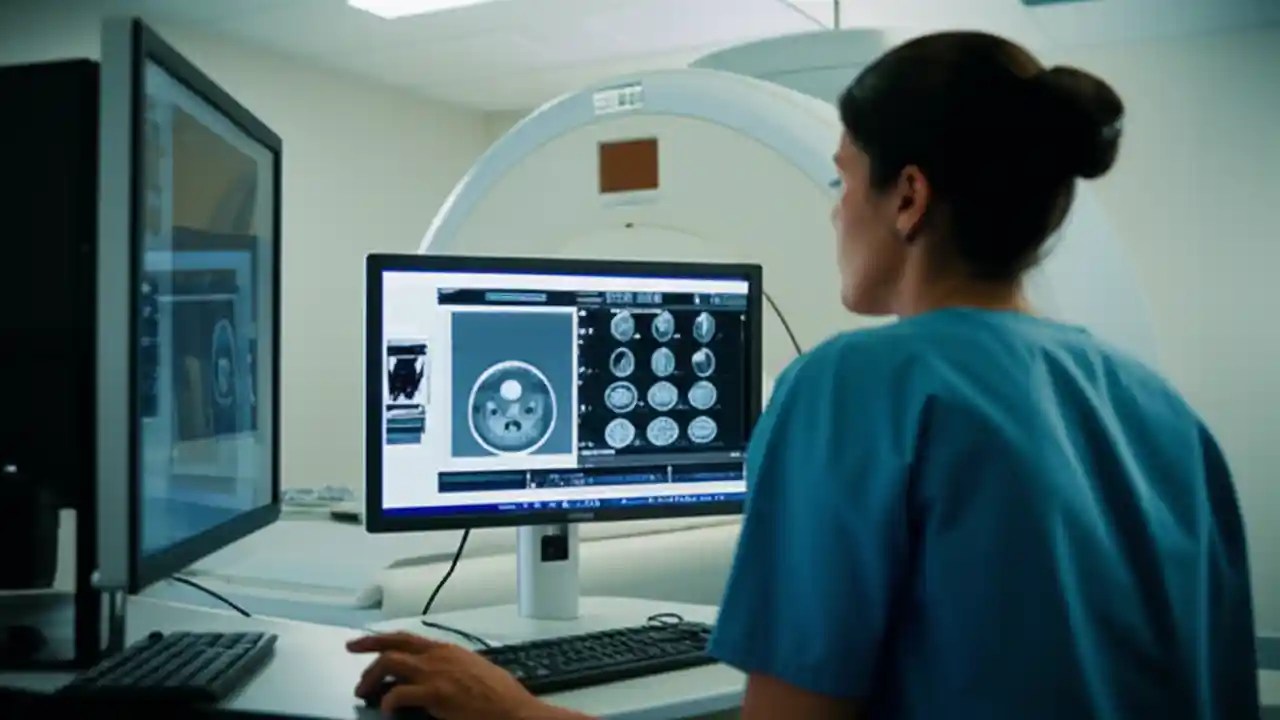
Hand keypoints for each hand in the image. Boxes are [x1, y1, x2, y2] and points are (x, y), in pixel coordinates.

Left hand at [347, 632, 578, 719]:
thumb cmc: (499, 694)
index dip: (381, 638)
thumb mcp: (474, 670)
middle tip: (352, 653)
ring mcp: (435, 674)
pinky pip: (398, 695)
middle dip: (367, 647)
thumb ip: (452, 668)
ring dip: (371, 677)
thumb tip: (438, 676)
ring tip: (362, 691)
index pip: (407, 638)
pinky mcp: (434, 694)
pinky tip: (387, 710)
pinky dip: (387, 702)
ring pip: (390, 663)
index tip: (363, 641)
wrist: (512, 709)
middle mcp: (438, 656)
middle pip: (393, 645)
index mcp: (447, 650)